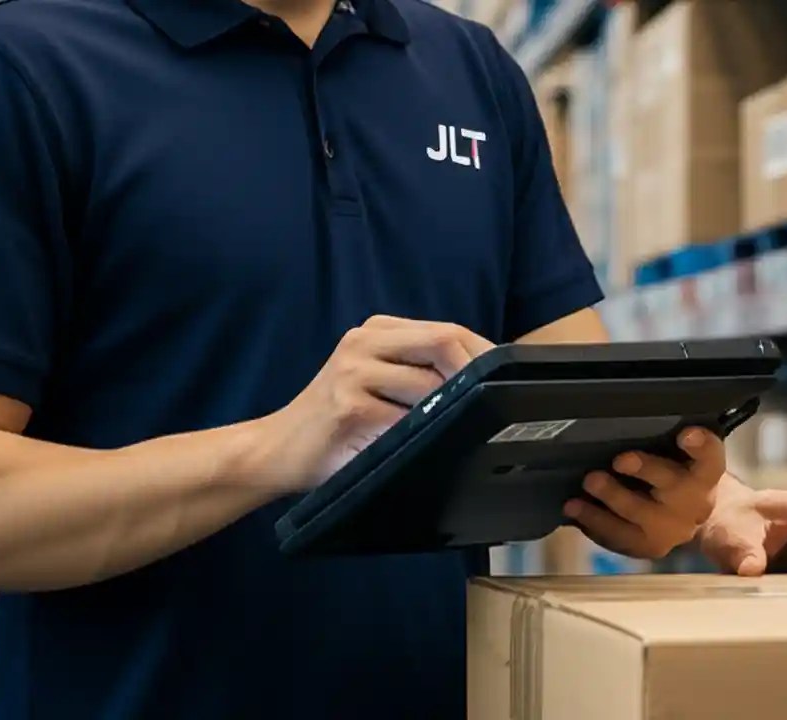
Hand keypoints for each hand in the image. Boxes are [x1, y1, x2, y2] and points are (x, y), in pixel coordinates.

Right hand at [257, 315, 494, 490]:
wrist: (277, 450)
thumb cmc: (337, 422)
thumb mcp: (376, 381)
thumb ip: (420, 371)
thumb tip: (485, 382)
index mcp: (376, 329)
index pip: (448, 331)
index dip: (484, 354)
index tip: (509, 379)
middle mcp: (363, 341)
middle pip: (444, 345)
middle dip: (476, 377)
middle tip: (496, 405)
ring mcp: (353, 371)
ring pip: (430, 388)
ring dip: (446, 414)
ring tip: (448, 433)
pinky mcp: (348, 407)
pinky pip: (405, 422)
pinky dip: (418, 438)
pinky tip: (415, 449)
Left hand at [564, 427, 724, 559]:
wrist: (689, 516)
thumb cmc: (677, 471)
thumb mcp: (681, 454)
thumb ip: (665, 436)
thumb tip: (625, 408)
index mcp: (705, 472)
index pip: (710, 455)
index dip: (701, 445)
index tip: (686, 435)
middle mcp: (694, 502)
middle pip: (671, 484)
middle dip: (645, 470)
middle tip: (619, 460)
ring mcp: (673, 529)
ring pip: (640, 516)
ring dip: (610, 499)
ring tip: (584, 487)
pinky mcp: (650, 547)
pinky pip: (621, 538)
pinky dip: (595, 524)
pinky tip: (575, 511)